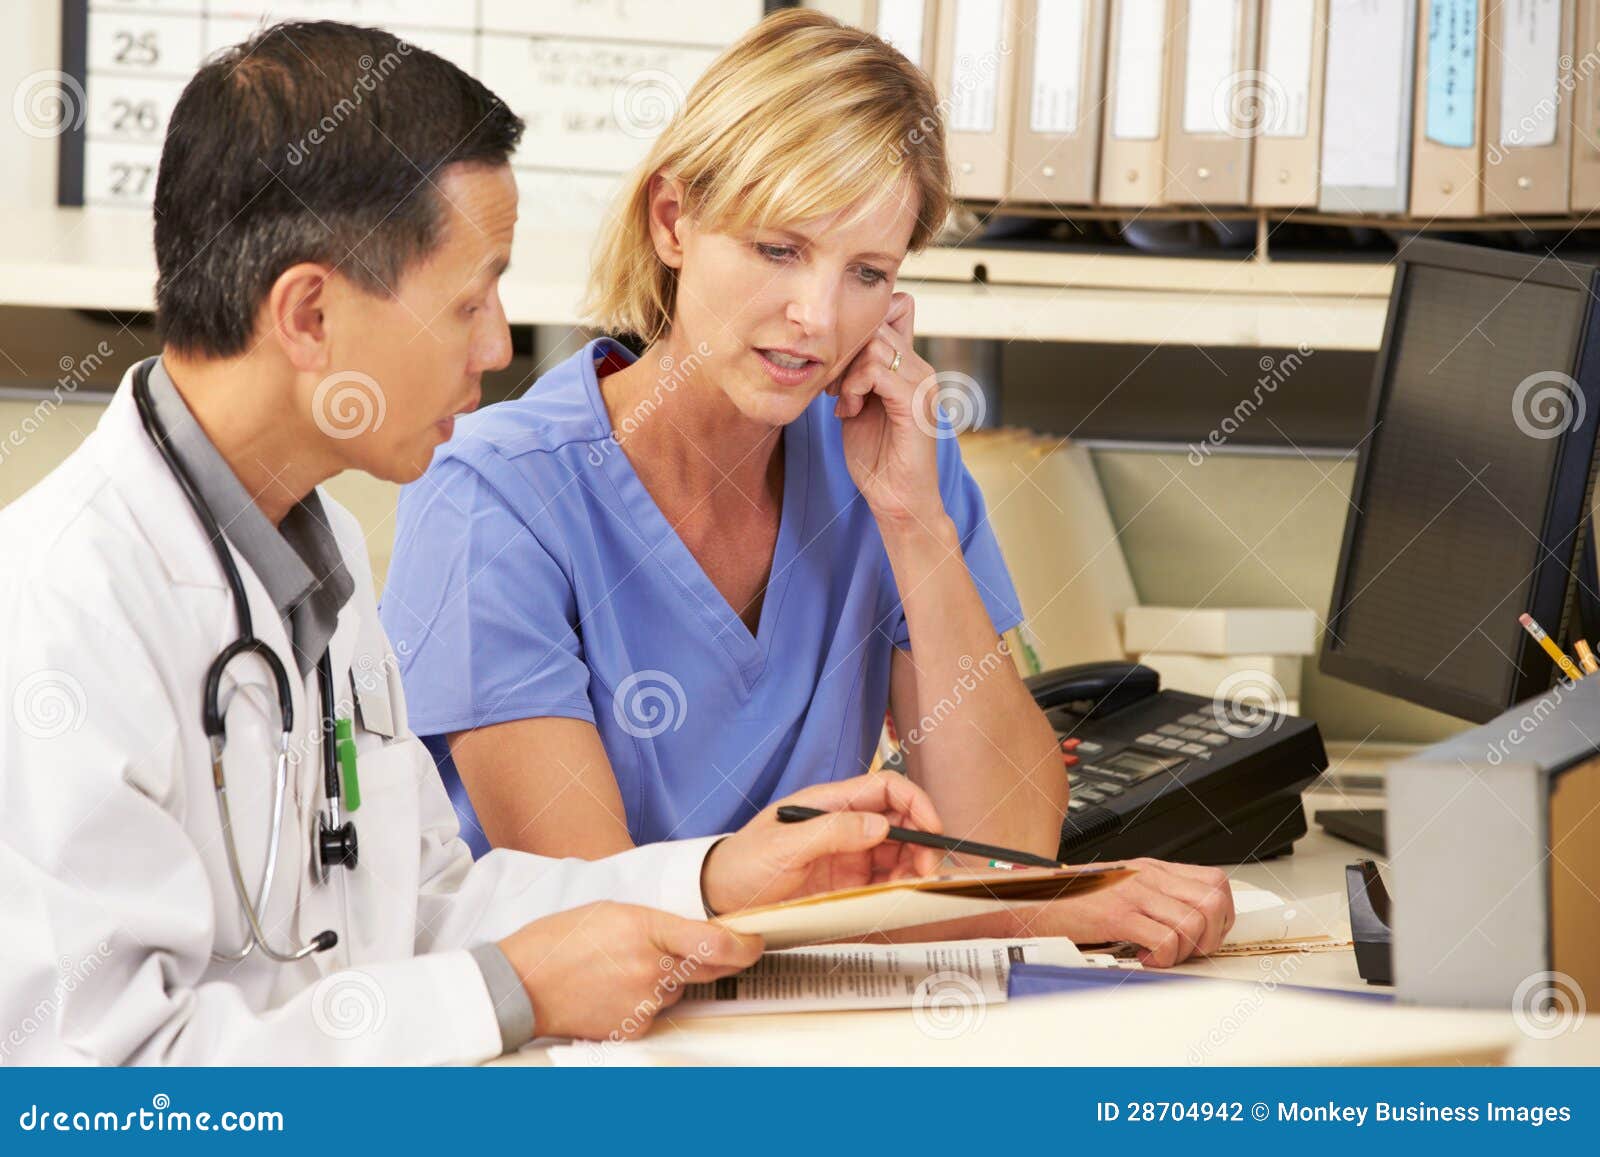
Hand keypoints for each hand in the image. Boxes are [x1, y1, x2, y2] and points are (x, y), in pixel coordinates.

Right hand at [497, 902, 762, 1040]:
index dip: (745, 946)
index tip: (755, 943)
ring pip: (678, 990)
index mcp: (647, 930)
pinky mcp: (632, 1027)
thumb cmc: (562, 940)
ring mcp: (643, 1002)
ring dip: (667, 980)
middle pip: (706, 969)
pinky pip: (656, 1011)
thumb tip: (696, 935)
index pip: (715, 944)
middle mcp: (651, 970)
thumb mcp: (614, 911)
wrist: (522, 983)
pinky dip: (646, 1001)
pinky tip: (615, 988)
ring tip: (624, 967)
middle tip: (696, 950)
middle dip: (711, 960)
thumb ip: (659, 924)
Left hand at [700, 772, 943, 915]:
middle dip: (920, 840)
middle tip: (924, 869)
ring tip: (910, 885)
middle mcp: (843, 824)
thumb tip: (880, 826)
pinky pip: (884, 879)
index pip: (886, 788)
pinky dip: (898, 886)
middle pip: (899, 821)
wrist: (718, 899)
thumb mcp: (783, 847)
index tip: (931, 829)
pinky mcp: (846, 883)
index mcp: (829, 803)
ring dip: (912, 866)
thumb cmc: (741, 864)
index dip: (916, 803)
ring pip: (897, 852)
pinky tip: (897, 895)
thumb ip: (831, 833)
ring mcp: (846, 854)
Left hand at [830, 292, 944, 525]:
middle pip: (879, 323)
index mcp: (911, 367)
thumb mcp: (861, 405)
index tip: (837, 364)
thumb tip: (833, 351)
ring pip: (875, 345)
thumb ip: (857, 375)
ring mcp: (922, 385)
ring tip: (842, 401)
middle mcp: (921, 369)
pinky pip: (878, 372)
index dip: (861, 325)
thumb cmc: (879, 458)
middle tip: (833, 386)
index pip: (896, 310)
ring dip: (848, 371)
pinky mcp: (915, 404)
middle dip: (846, 349)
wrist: (899, 499)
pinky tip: (849, 410)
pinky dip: (855, 387)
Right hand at [1010, 858, 1234, 966]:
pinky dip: (1163, 959)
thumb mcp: (1124, 887)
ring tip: (1164, 957)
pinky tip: (1145, 959)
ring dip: (1186, 951)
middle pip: (1214, 901)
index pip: (1215, 881)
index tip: (1207, 934)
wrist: (1035, 901)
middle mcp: (1149, 876)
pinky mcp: (1118, 915)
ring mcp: (1134, 893)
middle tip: (1190, 951)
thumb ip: (1156, 896)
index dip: (1222, 914)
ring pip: (1194, 923)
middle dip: (1212, 936)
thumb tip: (1191, 920)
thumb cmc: (1075, 899)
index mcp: (1154, 869)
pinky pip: (1165, 940)